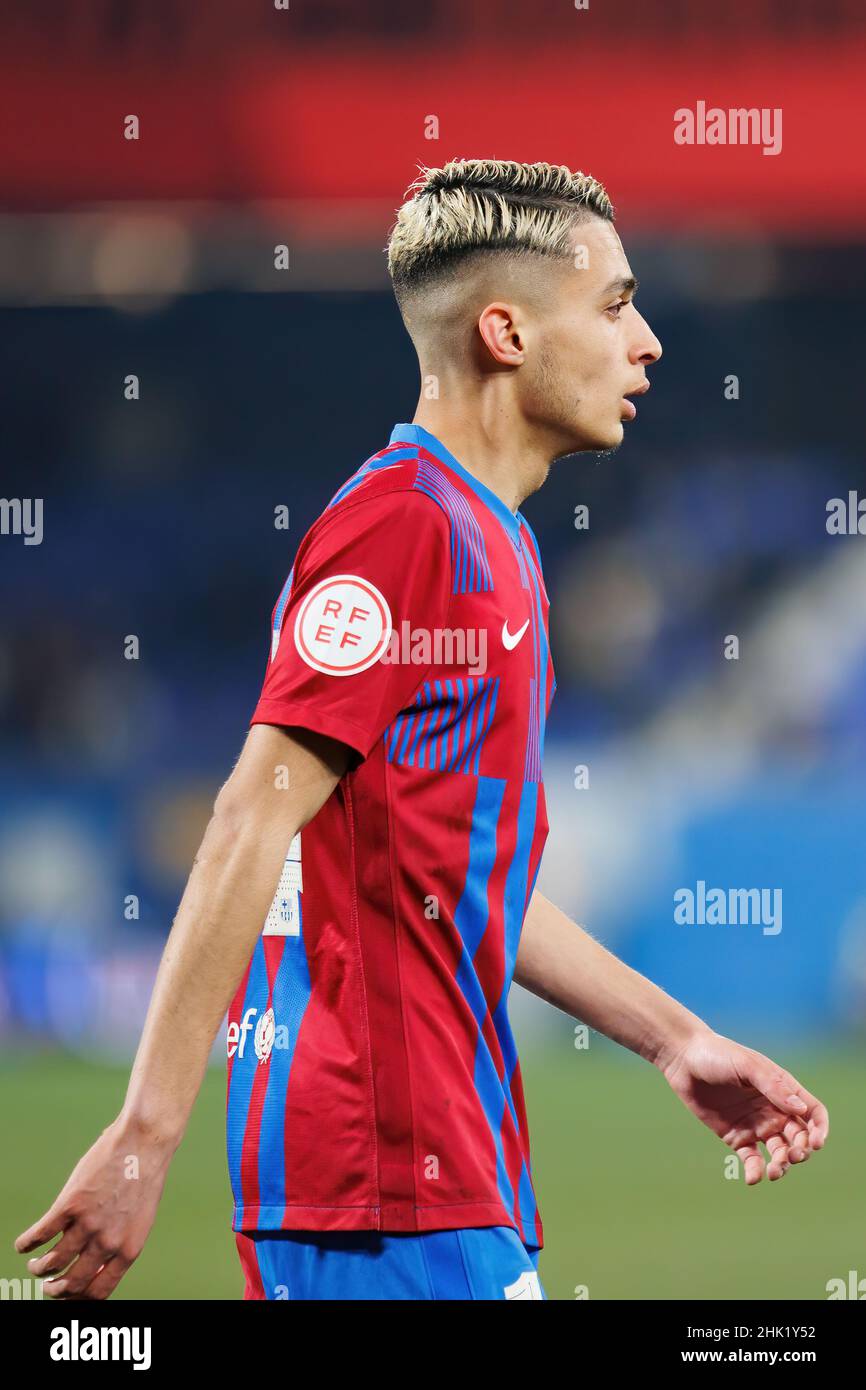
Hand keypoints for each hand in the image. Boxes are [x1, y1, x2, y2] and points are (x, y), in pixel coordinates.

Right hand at [14, 1114, 174, 1298]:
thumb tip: (96, 1264)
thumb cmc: (144, 1177)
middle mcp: (108, 1243)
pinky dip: (27, 1244)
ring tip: (34, 1265)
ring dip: (39, 1268)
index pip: (98, 1292)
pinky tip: (23, 1246)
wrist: (144, 1141)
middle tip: (47, 1286)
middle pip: (72, 1283)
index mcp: (129, 1250)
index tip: (67, 1296)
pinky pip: (40, 1234)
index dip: (78, 1299)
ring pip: (53, 1262)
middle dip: (55, 1290)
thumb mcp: (140, 1219)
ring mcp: (88, 1224)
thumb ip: (120, 1242)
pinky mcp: (70, 1204)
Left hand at [658, 1028, 828, 1184]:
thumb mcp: (747, 1066)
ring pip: (779, 1153)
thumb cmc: (718, 1054)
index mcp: (783, 1089)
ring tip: (772, 1172)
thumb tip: (800, 1109)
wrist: (684, 1059)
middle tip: (790, 1156)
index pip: (812, 1113)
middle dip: (800, 1151)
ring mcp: (756, 1125)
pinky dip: (756, 1172)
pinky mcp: (736, 1137)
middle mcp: (774, 1110)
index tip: (816, 1144)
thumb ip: (772, 1086)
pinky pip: (752, 1160)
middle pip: (799, 1137)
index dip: (820, 1129)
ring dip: (781, 1165)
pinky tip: (753, 1178)